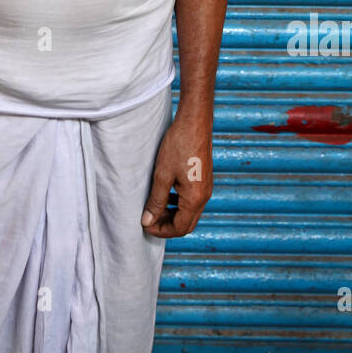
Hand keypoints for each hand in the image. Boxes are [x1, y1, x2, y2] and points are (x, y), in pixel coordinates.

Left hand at [141, 115, 212, 238]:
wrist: (194, 122)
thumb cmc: (178, 145)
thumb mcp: (162, 175)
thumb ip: (155, 201)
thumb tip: (147, 221)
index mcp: (195, 199)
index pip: (180, 228)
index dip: (161, 231)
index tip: (145, 225)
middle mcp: (204, 196)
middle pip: (187, 224)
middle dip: (167, 226)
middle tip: (149, 220)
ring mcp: (206, 188)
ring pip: (190, 212)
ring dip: (173, 215)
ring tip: (155, 208)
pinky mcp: (204, 179)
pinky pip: (192, 200)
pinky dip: (179, 203)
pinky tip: (166, 194)